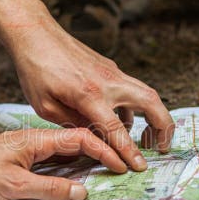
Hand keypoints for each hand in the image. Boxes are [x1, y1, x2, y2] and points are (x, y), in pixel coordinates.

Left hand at [0, 129, 126, 199]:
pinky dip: (73, 165)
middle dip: (105, 150)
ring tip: (112, 169)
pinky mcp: (24, 157)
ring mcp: (31, 147)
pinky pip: (56, 158)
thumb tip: (82, 193)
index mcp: (37, 139)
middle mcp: (36, 140)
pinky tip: (82, 174)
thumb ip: (49, 189)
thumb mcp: (13, 186)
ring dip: (91, 158)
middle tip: (127, 165)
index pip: (80, 138)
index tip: (122, 165)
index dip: (105, 151)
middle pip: (79, 141)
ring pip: (69, 150)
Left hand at [9, 14, 174, 171]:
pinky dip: (135, 108)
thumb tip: (95, 137)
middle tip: (163, 147)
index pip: (116, 129)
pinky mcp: (110, 68)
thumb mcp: (45, 106)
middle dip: (163, 127)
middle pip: (151, 103)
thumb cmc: (35, 69)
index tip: (139, 166)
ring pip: (147, 94)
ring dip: (154, 116)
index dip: (129, 150)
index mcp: (89, 94)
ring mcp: (112, 72)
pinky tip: (123, 122)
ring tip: (148, 139)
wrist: (36, 33)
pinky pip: (131, 90)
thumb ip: (73, 123)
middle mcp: (108, 81)